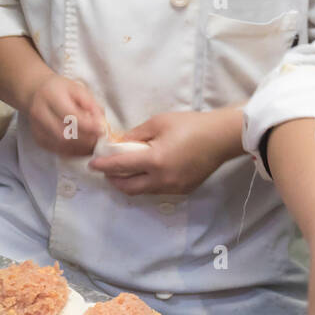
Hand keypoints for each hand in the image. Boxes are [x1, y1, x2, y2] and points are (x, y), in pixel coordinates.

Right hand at [24, 74, 105, 156]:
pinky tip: (84, 147)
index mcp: (50, 95)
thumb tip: (100, 123)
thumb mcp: (78, 89)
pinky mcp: (38, 139)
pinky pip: (58, 150)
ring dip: (80, 147)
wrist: (38, 94)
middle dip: (84, 139)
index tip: (102, 129)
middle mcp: (39, 112)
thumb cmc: (61, 90)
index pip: (69, 114)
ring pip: (61, 144)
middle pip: (63, 133)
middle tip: (99, 139)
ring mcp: (37, 128)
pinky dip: (74, 151)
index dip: (87, 125)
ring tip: (94, 143)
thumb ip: (91, 104)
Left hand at [88, 109, 242, 194]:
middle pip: (128, 188)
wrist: (222, 137)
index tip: (92, 164)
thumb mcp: (159, 123)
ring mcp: (173, 188)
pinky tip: (148, 172)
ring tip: (126, 170)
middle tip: (107, 170)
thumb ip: (136, 135)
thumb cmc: (191, 125)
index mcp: (154, 161)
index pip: (120, 167)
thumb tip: (119, 143)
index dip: (103, 166)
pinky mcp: (182, 190)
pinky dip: (147, 183)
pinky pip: (157, 190)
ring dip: (131, 183)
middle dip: (114, 180)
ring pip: (143, 191)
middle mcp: (162, 179)